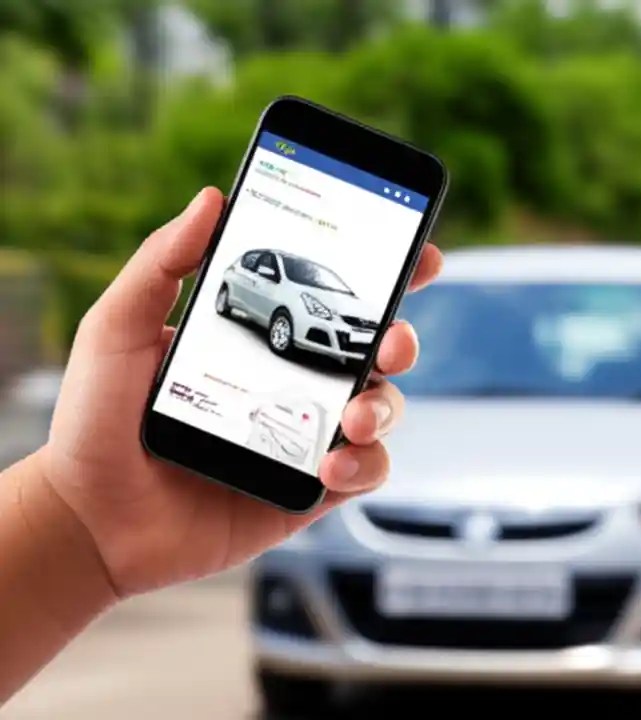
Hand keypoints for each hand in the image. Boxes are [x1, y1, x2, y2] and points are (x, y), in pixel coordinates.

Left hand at [34, 187, 442, 597]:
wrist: (87, 520)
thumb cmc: (94, 421)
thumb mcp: (117, 327)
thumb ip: (162, 262)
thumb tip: (211, 197)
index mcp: (262, 340)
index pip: (333, 298)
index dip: (386, 274)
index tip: (417, 254)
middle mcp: (293, 383)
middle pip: (376, 351)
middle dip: (400, 339)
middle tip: (389, 342)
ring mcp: (305, 436)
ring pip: (382, 409)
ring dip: (385, 406)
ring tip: (353, 417)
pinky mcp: (308, 491)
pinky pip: (365, 471)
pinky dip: (364, 464)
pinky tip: (330, 465)